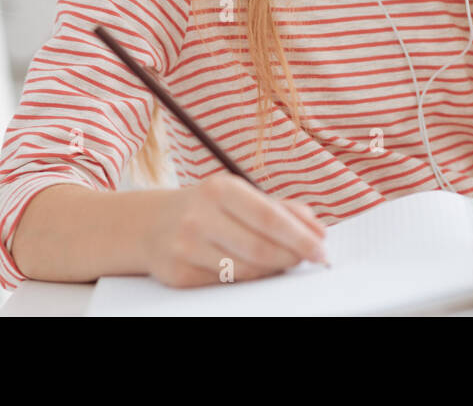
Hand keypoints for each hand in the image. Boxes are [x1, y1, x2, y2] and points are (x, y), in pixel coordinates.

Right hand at [141, 174, 327, 287]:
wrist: (150, 223)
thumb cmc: (208, 207)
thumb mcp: (240, 195)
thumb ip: (281, 208)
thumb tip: (317, 230)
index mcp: (220, 189)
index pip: (269, 218)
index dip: (300, 237)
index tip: (321, 249)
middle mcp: (199, 216)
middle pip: (260, 248)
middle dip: (291, 257)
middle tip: (308, 261)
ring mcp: (185, 247)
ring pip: (245, 270)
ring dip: (273, 270)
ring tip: (283, 262)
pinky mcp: (178, 274)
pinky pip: (226, 283)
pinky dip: (248, 279)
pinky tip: (254, 270)